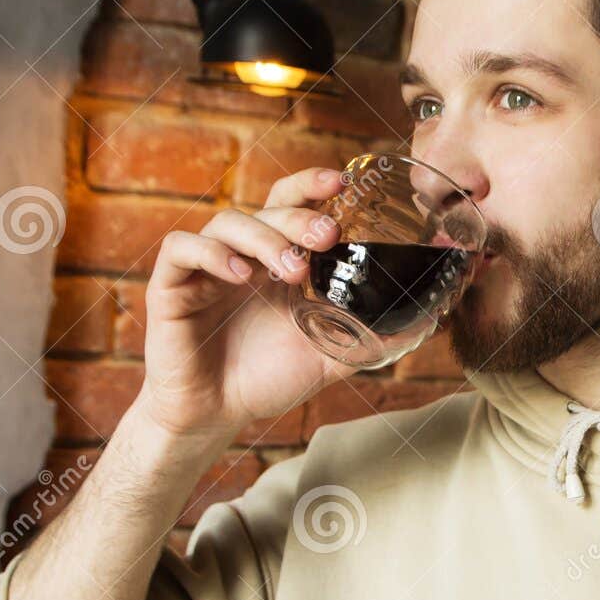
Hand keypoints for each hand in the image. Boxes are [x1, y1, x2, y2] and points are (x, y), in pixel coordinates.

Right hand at [137, 167, 355, 437]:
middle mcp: (243, 254)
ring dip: (263, 238)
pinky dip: (211, 253)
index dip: (312, 186)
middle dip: (299, 215)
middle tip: (328, 235)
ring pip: (228, 222)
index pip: (293, 204)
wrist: (215, 416)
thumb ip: (372, 337)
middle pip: (266, 207)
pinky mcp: (171, 285)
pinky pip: (182, 249)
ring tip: (291, 270)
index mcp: (277, 259)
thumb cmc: (266, 380)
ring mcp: (205, 267)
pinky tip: (239, 274)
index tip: (343, 183)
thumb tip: (429, 320)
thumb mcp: (328, 357)